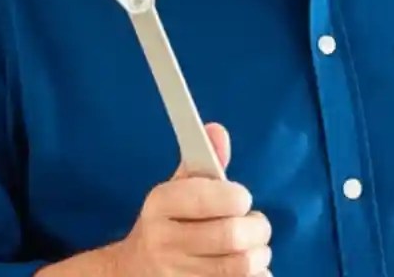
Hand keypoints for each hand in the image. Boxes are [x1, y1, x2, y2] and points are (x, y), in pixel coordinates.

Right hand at [113, 122, 271, 276]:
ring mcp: (176, 275)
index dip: (236, 198)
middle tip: (255, 225)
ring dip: (259, 255)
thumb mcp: (177, 189)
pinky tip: (247, 270)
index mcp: (159, 204)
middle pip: (231, 235)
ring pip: (241, 266)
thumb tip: (218, 131)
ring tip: (253, 248)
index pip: (206, 197)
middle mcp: (163, 241)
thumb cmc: (167, 224)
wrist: (133, 271)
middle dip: (257, 227)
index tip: (241, 199)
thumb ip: (204, 162)